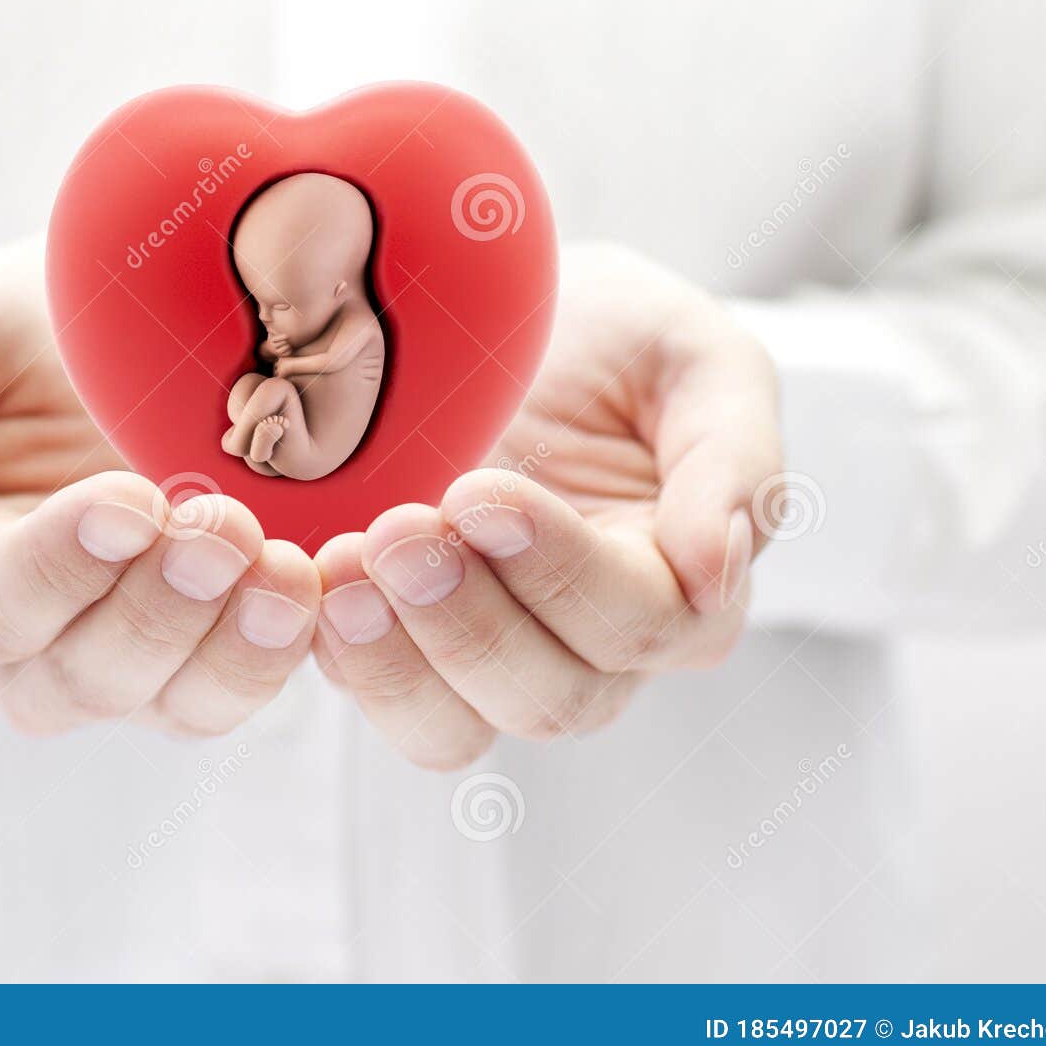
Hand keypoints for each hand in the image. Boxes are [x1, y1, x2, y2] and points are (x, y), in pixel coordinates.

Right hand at [0, 240, 318, 736]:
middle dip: (158, 606)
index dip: (56, 568)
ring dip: (231, 648)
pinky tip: (319, 589)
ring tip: (288, 573)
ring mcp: (125, 659)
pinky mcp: (206, 647)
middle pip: (82, 676)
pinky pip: (239, 687)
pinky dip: (283, 651)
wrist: (85, 332)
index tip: (130, 499)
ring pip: (169, 702)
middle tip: (224, 525)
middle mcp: (28, 649)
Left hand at [311, 245, 781, 768]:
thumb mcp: (699, 358)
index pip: (640, 622)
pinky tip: (311, 586)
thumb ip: (734, 456)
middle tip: (396, 529)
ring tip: (342, 573)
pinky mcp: (409, 641)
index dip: (560, 572)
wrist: (514, 316)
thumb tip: (720, 570)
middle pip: (549, 698)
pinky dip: (342, 657)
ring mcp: (494, 651)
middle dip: (469, 622)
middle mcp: (593, 646)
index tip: (479, 491)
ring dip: (397, 662)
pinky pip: (382, 696)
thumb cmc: (620, 340)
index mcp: (681, 585)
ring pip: (458, 729)